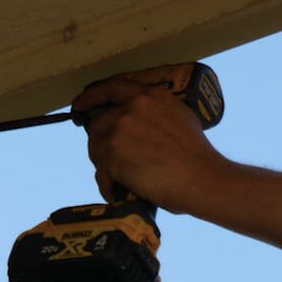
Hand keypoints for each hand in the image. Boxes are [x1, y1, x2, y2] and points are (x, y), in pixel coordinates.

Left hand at [73, 70, 231, 214]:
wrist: (201, 178)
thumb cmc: (197, 156)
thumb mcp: (181, 117)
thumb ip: (156, 112)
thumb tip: (141, 123)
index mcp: (149, 96)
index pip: (111, 88)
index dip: (91, 97)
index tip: (79, 105)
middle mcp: (131, 108)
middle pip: (99, 124)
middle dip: (103, 143)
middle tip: (113, 160)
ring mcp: (119, 131)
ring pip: (96, 148)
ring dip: (105, 165)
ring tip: (119, 179)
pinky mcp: (112, 156)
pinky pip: (101, 172)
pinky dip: (108, 185)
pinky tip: (116, 192)